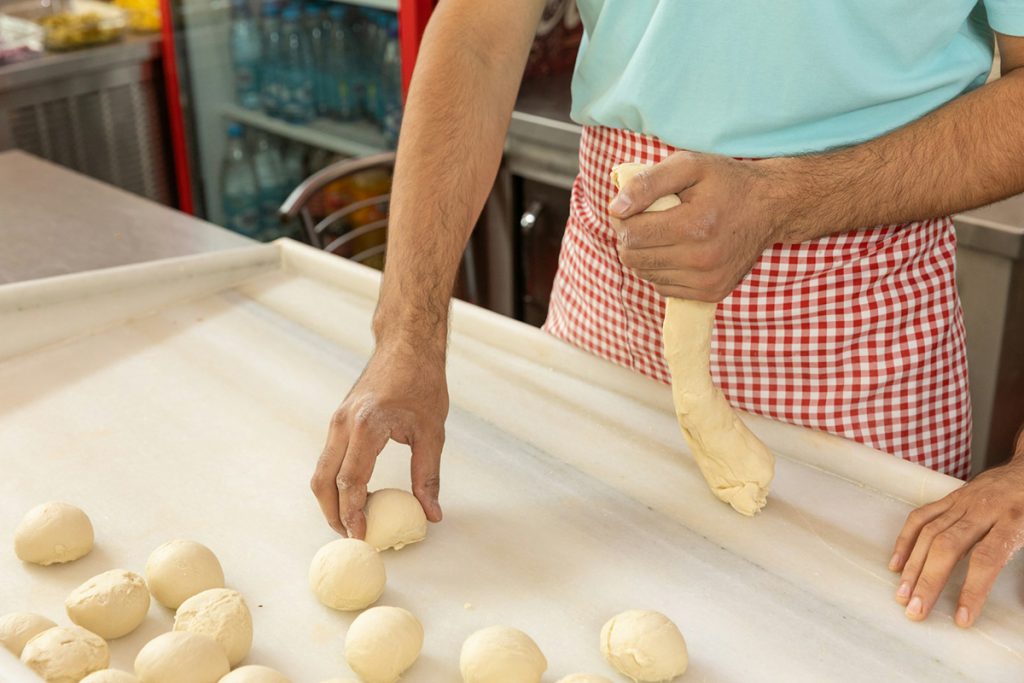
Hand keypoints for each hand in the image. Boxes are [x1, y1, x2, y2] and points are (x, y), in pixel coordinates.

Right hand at [310, 342, 447, 537]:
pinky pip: (329, 458)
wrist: (406, 346)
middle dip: (333, 514)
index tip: (362, 537)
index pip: (351, 481)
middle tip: (352, 537)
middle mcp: (344, 424)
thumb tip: (432, 514)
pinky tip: (355, 495)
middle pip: (324, 481)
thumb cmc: (422, 382)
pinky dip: (335, 481)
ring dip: (331, 499)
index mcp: (367, 426)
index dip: (353, 513)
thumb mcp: (432, 432)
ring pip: (322, 470)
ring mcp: (337, 421)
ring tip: (352, 522)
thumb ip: (428, 476)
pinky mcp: (339, 420)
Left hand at [609, 151, 785, 301]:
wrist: (771, 206)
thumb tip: (614, 209)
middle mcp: (702, 259)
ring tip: (663, 233)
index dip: (622, 219)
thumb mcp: (689, 165)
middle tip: (644, 220)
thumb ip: (647, 183)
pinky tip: (677, 251)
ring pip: (646, 275)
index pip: (631, 234)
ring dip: (645, 255)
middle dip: (630, 238)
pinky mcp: (712, 293)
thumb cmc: (726, 182)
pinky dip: (662, 271)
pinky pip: (664, 289)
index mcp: (695, 225)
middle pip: (634, 258)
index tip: (630, 208)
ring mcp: (708, 281)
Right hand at [889, 458, 1023, 626]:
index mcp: (1012, 520)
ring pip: (930, 533)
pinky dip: (906, 540)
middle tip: (915, 610)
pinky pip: (921, 517)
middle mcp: (982, 511)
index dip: (972, 589)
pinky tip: (897, 564)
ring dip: (913, 566)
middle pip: (948, 546)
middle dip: (929, 580)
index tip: (962, 619)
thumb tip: (1021, 605)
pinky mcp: (949, 498)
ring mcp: (962, 503)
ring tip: (903, 595)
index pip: (987, 558)